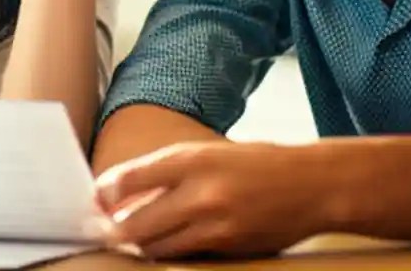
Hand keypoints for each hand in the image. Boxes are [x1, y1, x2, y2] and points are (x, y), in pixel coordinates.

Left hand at [94, 142, 324, 259]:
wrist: (313, 186)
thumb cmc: (259, 164)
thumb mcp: (211, 153)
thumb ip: (168, 172)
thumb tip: (122, 193)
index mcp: (194, 159)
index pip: (130, 179)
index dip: (105, 194)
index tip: (97, 199)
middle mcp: (201, 192)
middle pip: (135, 224)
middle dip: (115, 230)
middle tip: (106, 229)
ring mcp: (215, 225)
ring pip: (156, 247)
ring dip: (141, 244)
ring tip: (138, 236)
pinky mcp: (228, 248)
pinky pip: (184, 256)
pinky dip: (169, 252)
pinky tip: (168, 242)